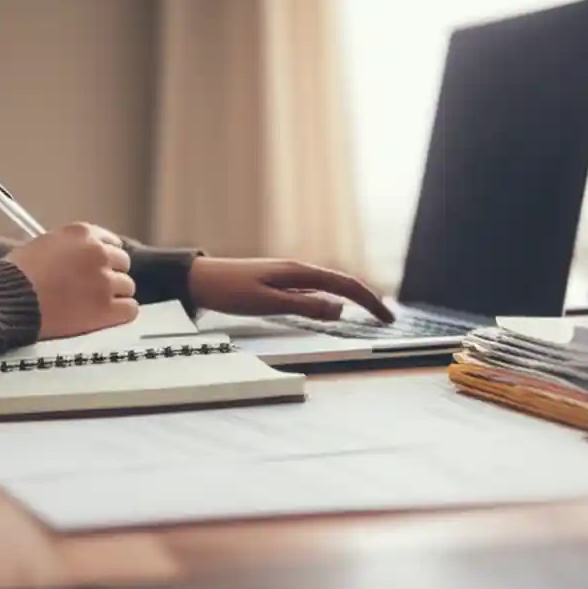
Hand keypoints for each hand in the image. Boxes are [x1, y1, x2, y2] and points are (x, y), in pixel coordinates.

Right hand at [7, 223, 137, 338]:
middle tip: (93, 288)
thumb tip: (81, 257)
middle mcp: (99, 253)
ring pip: (127, 287)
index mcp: (83, 233)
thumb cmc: (16, 274)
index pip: (111, 242)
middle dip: (110, 275)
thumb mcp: (43, 244)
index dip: (104, 258)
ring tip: (93, 304)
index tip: (97, 268)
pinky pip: (130, 309)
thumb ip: (70, 247)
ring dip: (114, 295)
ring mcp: (105, 281)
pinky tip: (106, 316)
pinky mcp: (106, 308)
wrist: (9, 299)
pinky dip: (120, 314)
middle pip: (122, 264)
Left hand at [188, 258, 393, 322]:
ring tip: (372, 311)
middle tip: (387, 317)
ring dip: (353, 298)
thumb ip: (304, 305)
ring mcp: (290, 276)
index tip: (386, 316)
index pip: (344, 284)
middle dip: (368, 298)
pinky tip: (335, 308)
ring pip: (330, 286)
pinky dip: (333, 299)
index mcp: (298, 272)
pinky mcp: (281, 284)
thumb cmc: (229, 290)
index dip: (369, 300)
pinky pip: (316, 290)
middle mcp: (298, 271)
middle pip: (343, 282)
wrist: (200, 279)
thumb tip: (339, 309)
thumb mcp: (268, 302)